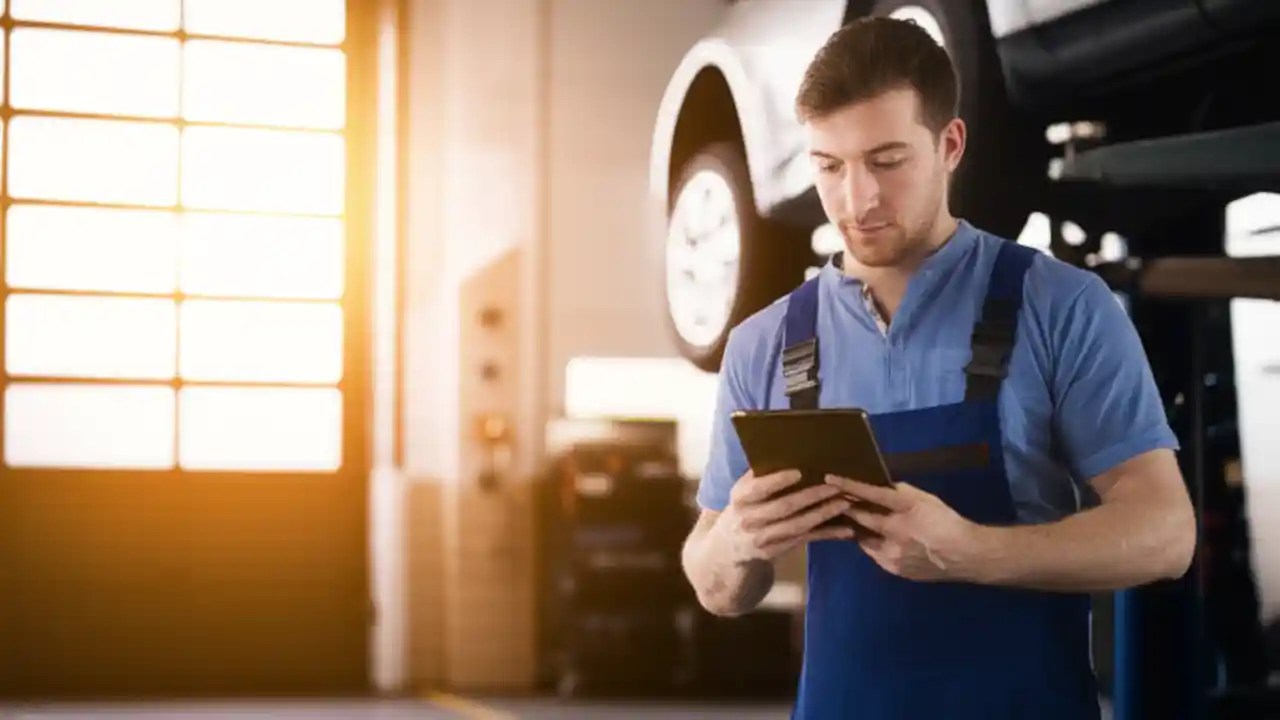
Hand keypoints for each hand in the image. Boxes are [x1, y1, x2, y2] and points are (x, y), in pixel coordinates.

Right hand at [717, 470, 855, 563]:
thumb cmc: (744, 508)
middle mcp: (749, 519)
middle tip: (836, 485)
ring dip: (823, 514)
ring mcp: (763, 539)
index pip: (758, 489)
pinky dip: (827, 535)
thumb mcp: (744, 491)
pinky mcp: (777, 552)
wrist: (729, 548)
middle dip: (811, 496)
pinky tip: (847, 530)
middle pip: (783, 508)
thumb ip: (761, 475)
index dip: (778, 481)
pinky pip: (806, 540)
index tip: (800, 471)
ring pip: (798, 526)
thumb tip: (789, 449)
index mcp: (740, 497)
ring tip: (845, 502)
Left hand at [824, 475, 981, 581]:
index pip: (871, 494)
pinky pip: (875, 554)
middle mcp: (895, 532)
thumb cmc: (947, 522)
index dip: (849, 486)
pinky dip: (872, 545)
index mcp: (905, 510)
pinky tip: (876, 540)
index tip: (830, 478)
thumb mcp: (927, 499)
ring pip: (864, 539)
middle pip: (862, 518)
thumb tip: (884, 487)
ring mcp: (893, 554)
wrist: (966, 555)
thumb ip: (903, 492)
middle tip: (837, 502)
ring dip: (859, 529)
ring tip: (855, 521)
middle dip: (848, 509)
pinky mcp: (894, 569)